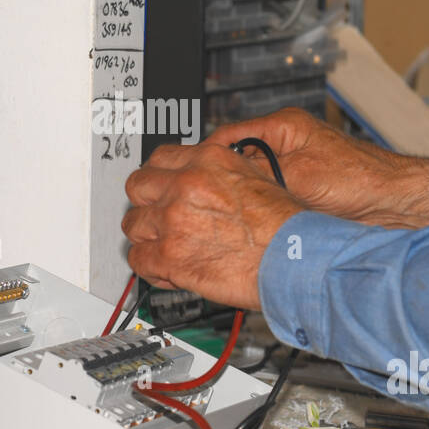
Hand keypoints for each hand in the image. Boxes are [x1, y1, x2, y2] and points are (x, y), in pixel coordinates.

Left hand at [123, 142, 301, 310]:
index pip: (160, 158)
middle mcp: (186, 185)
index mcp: (207, 160)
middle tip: (158, 218)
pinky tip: (167, 270)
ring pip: (133, 225)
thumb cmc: (286, 225)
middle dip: (147, 204)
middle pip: (137, 187)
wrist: (295, 258)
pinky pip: (138, 259)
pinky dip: (150, 268)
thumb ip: (219, 173)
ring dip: (147, 237)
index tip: (160, 188)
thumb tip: (202, 178)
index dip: (159, 177)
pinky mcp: (170, 256)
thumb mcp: (255, 177)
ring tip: (165, 248)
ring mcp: (174, 220)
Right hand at [208, 108, 428, 229]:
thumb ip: (262, 173)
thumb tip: (224, 177)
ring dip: (239, 200)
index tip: (190, 175)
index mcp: (284, 127)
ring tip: (222, 215)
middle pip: (235, 162)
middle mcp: (285, 146)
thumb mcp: (302, 174)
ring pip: (249, 185)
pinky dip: (255, 212)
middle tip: (201, 199)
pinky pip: (265, 201)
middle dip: (219, 181)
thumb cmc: (364, 177)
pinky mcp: (298, 194)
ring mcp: (291, 170)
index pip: (228, 136)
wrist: (396, 204)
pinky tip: (247, 225)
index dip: (206, 157)